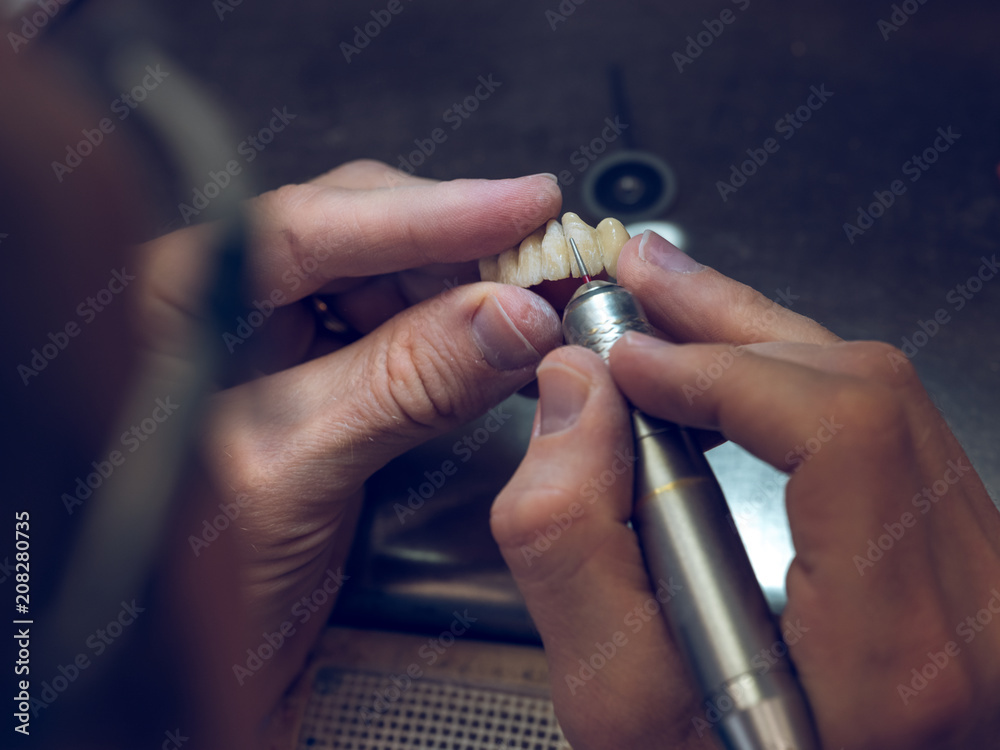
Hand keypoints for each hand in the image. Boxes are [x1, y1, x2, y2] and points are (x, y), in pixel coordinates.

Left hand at [138, 160, 563, 727]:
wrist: (180, 656)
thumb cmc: (185, 571)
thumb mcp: (294, 469)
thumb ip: (403, 383)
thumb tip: (511, 317)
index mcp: (174, 297)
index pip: (309, 225)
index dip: (430, 213)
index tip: (524, 206)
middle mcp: (224, 296)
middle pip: (359, 235)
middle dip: (464, 248)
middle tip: (551, 263)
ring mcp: (273, 331)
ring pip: (390, 277)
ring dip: (472, 289)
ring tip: (539, 304)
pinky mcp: (317, 370)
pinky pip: (400, 327)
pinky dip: (460, 332)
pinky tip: (500, 342)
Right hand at [490, 230, 999, 748]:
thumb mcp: (618, 705)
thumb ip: (572, 548)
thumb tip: (575, 396)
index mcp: (895, 652)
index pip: (844, 428)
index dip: (726, 367)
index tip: (633, 355)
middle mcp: (971, 606)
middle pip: (869, 389)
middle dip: (729, 322)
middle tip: (643, 284)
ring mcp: (984, 579)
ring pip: (886, 398)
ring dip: (760, 345)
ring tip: (676, 314)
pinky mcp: (967, 562)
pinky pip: (889, 435)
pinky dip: (795, 390)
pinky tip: (735, 378)